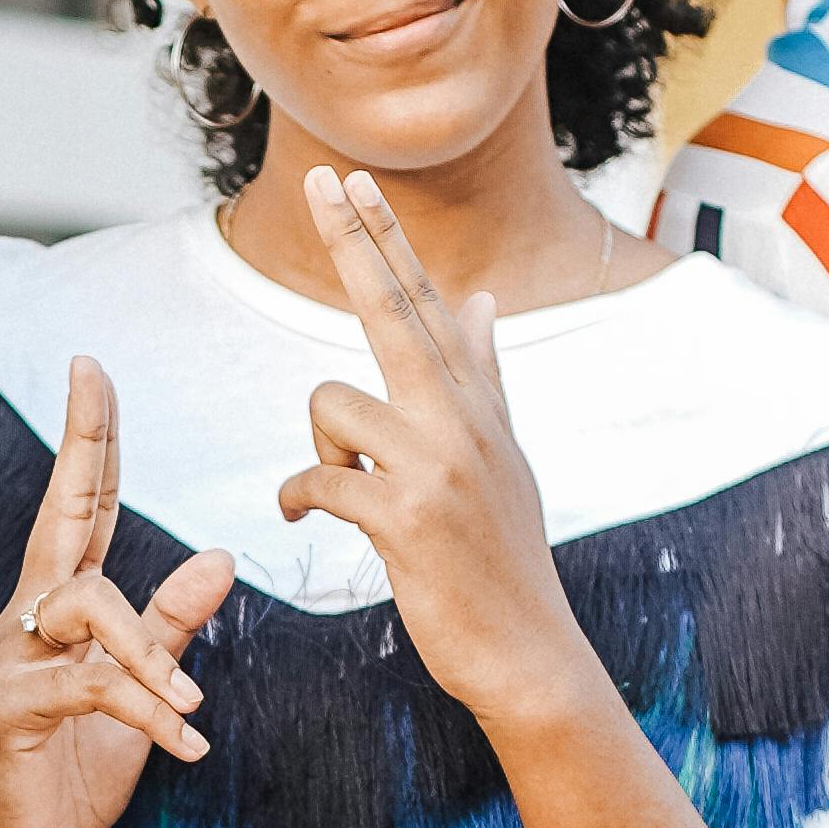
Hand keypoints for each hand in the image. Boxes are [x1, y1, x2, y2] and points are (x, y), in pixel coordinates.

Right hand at [0, 353, 235, 827]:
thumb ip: (173, 621)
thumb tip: (221, 552)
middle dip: (83, 446)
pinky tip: (189, 746)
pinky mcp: (13, 710)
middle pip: (61, 516)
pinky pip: (90, 689)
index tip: (91, 369)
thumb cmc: (79, 764)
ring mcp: (15, 659)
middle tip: (94, 382)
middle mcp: (30, 616)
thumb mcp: (145, 687)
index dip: (88, 437)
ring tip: (192, 704)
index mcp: (64, 603)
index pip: (79, 504)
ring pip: (88, 608)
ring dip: (150, 651)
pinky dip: (147, 714)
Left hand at [274, 167, 578, 722]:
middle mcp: (461, 419)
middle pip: (392, 310)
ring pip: (330, 406)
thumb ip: (484, 373)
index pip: (425, 300)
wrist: (528, 650)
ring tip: (343, 489)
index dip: (385, 237)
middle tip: (319, 178)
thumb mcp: (502, 453)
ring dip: (318, 451)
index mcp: (475, 401)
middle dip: (352, 240)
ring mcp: (437, 464)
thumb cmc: (500, 553)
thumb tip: (483, 298)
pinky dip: (300, 498)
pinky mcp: (406, 516)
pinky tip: (308, 518)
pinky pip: (318, 480)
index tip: (353, 177)